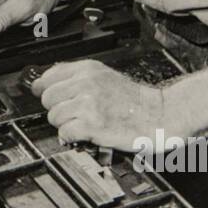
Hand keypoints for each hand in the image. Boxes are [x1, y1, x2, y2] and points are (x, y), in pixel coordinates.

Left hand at [33, 59, 162, 150]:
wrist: (160, 116)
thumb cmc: (136, 101)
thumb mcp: (105, 77)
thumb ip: (78, 78)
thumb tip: (46, 83)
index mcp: (88, 70)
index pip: (48, 77)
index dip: (46, 91)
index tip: (48, 98)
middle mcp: (87, 83)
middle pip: (47, 98)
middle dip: (57, 110)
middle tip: (72, 115)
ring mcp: (89, 104)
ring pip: (54, 116)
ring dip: (65, 125)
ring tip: (81, 125)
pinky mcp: (92, 125)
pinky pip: (64, 132)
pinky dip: (71, 138)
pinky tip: (84, 134)